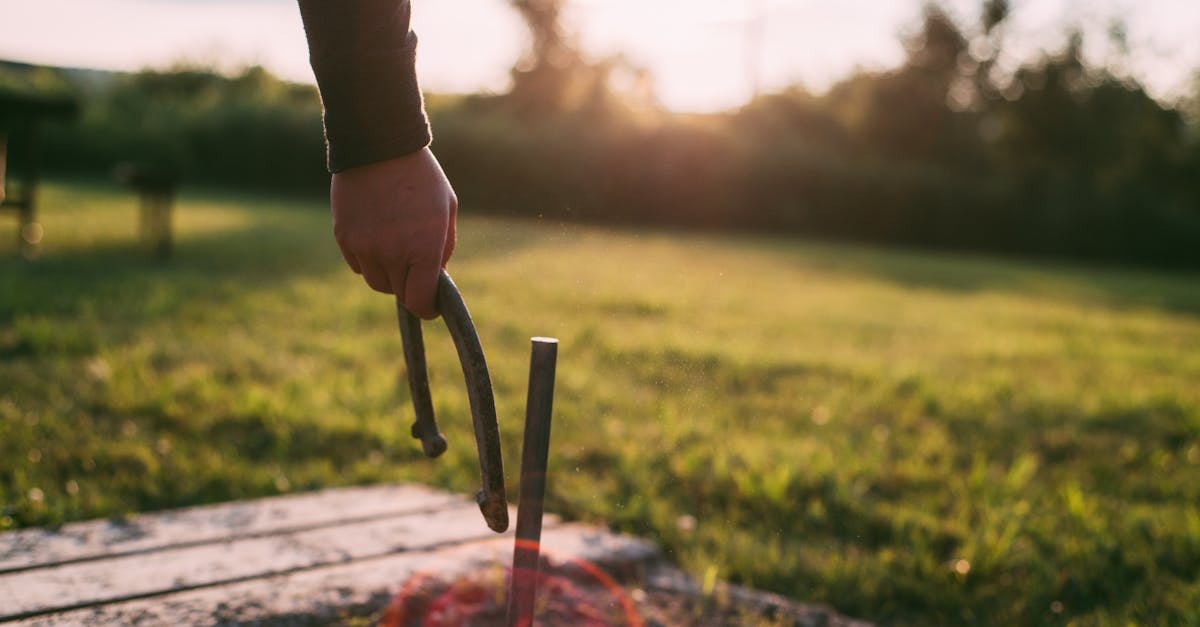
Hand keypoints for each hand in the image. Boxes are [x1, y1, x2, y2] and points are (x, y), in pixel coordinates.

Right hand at [330, 147, 456, 318]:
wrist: (378, 145)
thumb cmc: (421, 176)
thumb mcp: (446, 209)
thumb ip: (444, 247)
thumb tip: (437, 277)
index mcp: (423, 248)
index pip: (420, 302)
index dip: (427, 308)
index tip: (430, 305)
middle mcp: (392, 253)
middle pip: (399, 293)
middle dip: (410, 285)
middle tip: (415, 264)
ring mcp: (365, 246)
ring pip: (376, 282)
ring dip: (388, 273)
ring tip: (395, 246)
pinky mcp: (344, 237)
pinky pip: (358, 265)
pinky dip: (368, 258)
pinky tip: (376, 233)